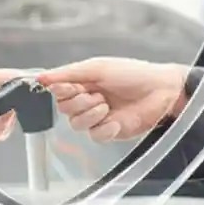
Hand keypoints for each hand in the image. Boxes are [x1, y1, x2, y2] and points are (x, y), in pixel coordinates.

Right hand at [37, 57, 188, 141]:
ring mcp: (98, 117)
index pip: (58, 91)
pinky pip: (95, 136)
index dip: (61, 91)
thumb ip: (68, 73)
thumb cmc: (133, 73)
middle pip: (64, 109)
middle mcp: (88, 99)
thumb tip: (41, 77)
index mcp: (83, 82)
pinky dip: (103, 129)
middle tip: (95, 95)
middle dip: (78, 103)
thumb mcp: (98, 68)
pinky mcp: (110, 132)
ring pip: (76, 125)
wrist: (162, 91)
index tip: (68, 88)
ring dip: (90, 115)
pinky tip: (115, 121)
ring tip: (106, 106)